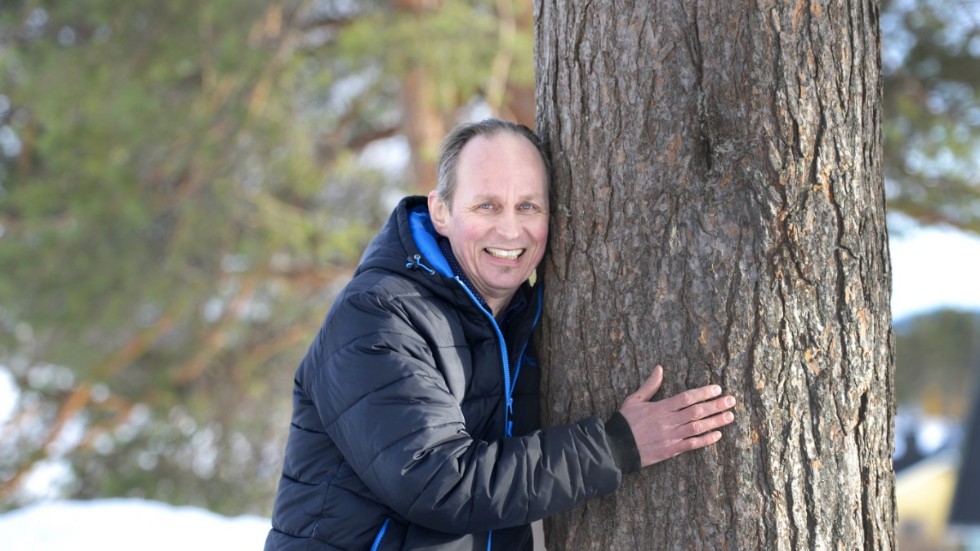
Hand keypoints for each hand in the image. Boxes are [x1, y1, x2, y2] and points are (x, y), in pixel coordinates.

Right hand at [619, 365, 735, 467]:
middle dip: (716, 405)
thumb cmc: (625, 422)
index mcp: (660, 407)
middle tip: (731, 401)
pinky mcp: (671, 450)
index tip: (717, 389)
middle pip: (697, 411)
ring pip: (698, 427)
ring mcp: (671, 436)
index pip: (687, 397)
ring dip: (716, 421)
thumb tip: (659, 368)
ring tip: (730, 416)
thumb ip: (649, 385)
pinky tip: (718, 435)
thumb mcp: (634, 400)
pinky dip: (706, 440)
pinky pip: (692, 444)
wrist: (617, 447)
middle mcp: (668, 421)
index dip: (703, 392)